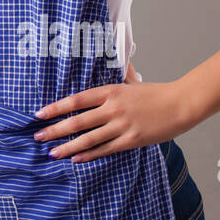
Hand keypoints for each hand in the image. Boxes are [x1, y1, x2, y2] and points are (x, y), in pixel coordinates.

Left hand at [31, 77, 196, 162]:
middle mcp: (112, 108)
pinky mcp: (132, 140)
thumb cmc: (155, 92)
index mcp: (110, 91)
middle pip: (77, 121)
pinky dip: (89, 155)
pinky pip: (106, 149)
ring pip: (88, 138)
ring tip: (51, 153)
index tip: (39, 114)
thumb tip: (110, 60)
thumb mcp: (132, 80)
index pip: (75, 100)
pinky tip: (75, 159)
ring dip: (67, 146)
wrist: (182, 104)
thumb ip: (117, 75)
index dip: (55, 108)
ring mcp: (122, 125)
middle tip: (37, 137)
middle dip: (54, 130)